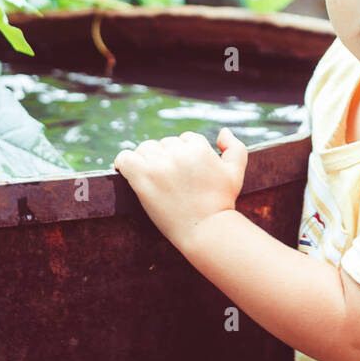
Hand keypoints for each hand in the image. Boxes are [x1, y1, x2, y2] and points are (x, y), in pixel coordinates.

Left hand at [113, 128, 247, 247]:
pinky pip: (125, 158)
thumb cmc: (221, 202)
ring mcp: (159, 165)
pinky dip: (123, 162)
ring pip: (145, 148)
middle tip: (171, 180)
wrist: (206, 229)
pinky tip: (126, 170)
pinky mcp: (143, 178)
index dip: (186, 155)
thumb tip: (223, 131)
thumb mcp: (236, 172)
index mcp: (199, 147)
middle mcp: (178, 153)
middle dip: (167, 157)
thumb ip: (234, 147)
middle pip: (165, 143)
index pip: (185, 139)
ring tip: (153, 177)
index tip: (185, 173)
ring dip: (147, 159)